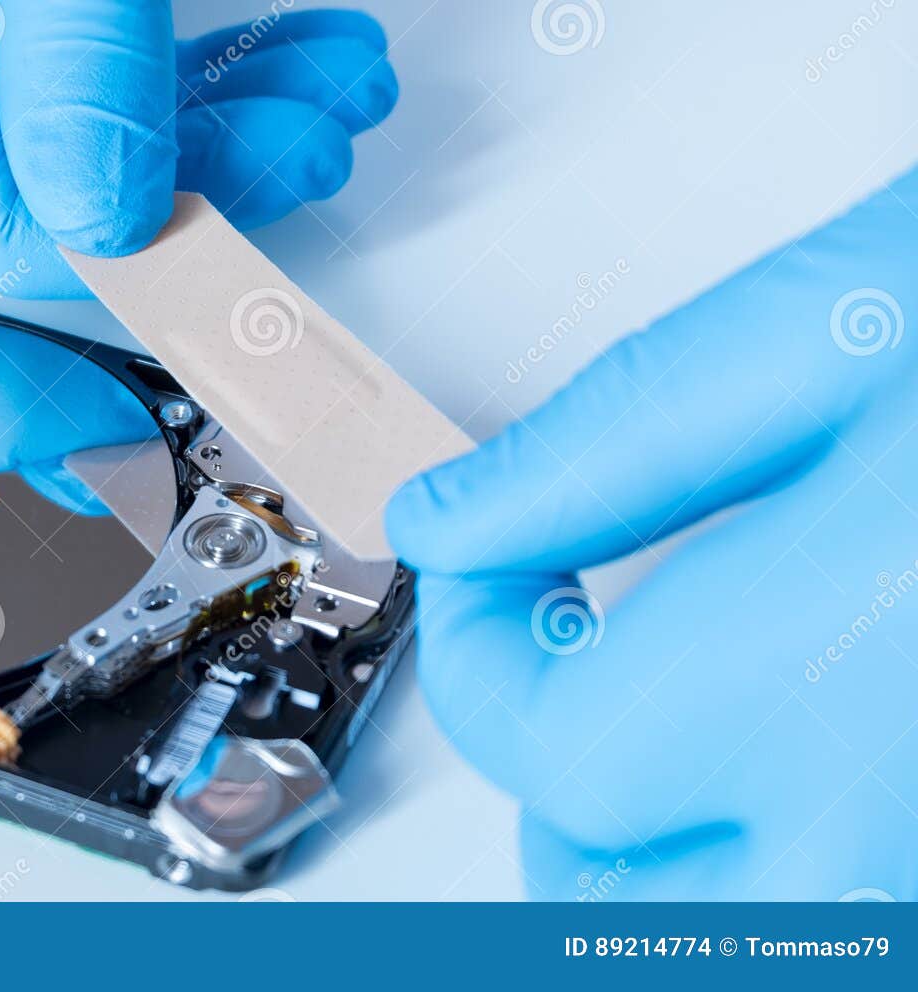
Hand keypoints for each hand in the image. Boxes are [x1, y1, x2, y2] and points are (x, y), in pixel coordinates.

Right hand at [0, 1, 398, 296]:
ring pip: (48, 92)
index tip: (196, 258)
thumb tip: (108, 215)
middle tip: (302, 155)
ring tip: (323, 91)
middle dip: (177, 170)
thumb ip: (66, 41)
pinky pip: (64, 31)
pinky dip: (170, 46)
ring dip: (203, 109)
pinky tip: (274, 46)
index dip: (58, 239)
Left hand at [387, 166, 917, 899]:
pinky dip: (795, 857)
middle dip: (563, 792)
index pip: (542, 749)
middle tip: (569, 664)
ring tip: (686, 720)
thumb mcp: (825, 338)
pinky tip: (817, 738)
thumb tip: (455, 520)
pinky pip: (858, 907)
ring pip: (743, 940)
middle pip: (623, 913)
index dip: (471, 649)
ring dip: (670, 859)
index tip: (482, 564)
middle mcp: (905, 823)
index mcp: (829, 677)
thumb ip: (608, 451)